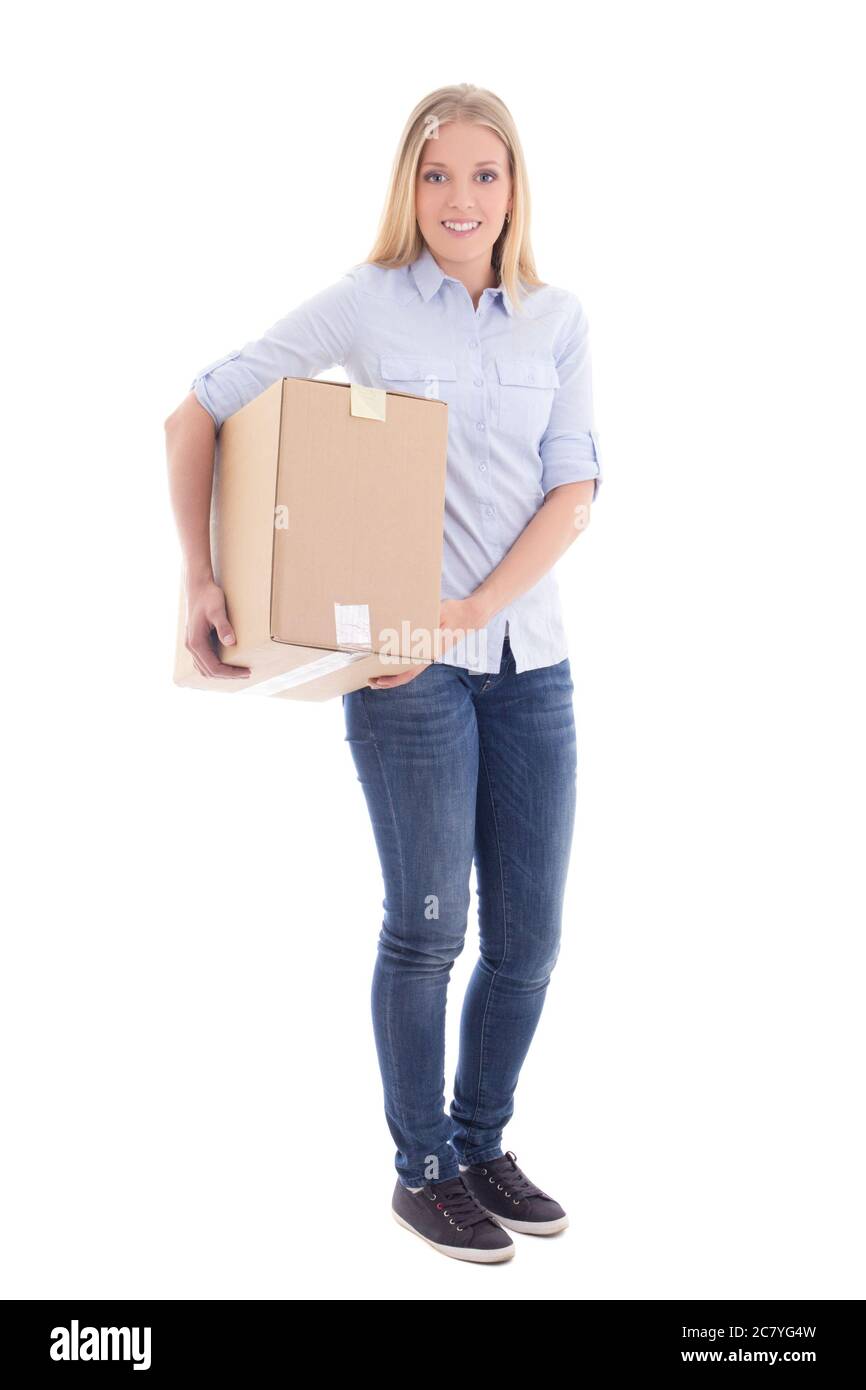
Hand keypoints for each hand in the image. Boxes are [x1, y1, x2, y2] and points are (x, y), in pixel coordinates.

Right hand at [184, 578, 250, 678]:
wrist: (198, 586)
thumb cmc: (208, 597)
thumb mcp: (218, 610)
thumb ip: (223, 627)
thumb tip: (231, 642)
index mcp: (196, 643)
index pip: (214, 668)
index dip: (231, 673)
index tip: (247, 672)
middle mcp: (191, 646)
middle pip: (209, 672)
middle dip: (228, 675)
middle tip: (247, 673)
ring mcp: (192, 644)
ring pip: (204, 668)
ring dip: (220, 673)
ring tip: (238, 671)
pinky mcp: (195, 640)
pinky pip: (204, 661)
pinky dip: (215, 666)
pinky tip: (227, 663)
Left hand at [367, 595, 488, 688]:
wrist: (471, 615)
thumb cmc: (455, 612)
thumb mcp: (441, 611)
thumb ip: (426, 618)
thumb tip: (409, 623)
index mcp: (431, 652)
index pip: (410, 672)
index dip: (393, 679)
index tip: (378, 681)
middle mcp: (428, 656)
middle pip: (405, 675)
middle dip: (387, 680)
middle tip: (368, 681)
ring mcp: (428, 654)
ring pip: (407, 669)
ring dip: (391, 673)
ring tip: (374, 674)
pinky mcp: (427, 649)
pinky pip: (411, 661)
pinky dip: (398, 663)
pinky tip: (389, 659)